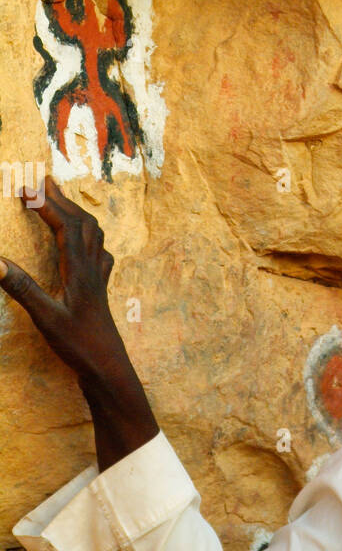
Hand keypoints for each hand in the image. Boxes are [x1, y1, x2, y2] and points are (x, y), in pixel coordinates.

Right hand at [0, 174, 123, 386]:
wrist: (109, 369)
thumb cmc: (79, 346)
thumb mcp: (45, 318)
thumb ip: (22, 288)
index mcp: (79, 271)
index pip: (66, 226)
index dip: (46, 205)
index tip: (26, 190)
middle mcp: (92, 270)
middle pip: (84, 224)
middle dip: (64, 200)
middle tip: (46, 182)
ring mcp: (99, 281)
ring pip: (95, 237)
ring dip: (79, 215)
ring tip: (64, 203)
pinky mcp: (100, 293)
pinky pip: (100, 255)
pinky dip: (91, 239)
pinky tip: (89, 246)